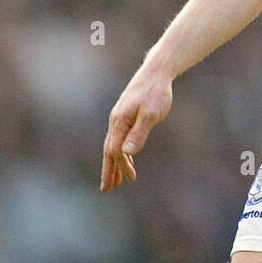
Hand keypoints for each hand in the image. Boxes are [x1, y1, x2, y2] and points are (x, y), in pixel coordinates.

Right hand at [100, 65, 172, 190]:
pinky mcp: (126, 117)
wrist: (156, 73)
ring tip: (115, 181)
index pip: (115, 150)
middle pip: (108, 151)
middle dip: (108, 170)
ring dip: (114, 164)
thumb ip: (139, 133)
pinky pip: (120, 139)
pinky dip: (121, 152)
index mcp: (119, 122)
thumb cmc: (155, 93)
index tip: (131, 178)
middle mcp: (116, 121)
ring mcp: (120, 119)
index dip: (121, 166)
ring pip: (113, 146)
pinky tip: (127, 158)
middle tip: (105, 189)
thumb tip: (127, 153)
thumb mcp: (150, 114)